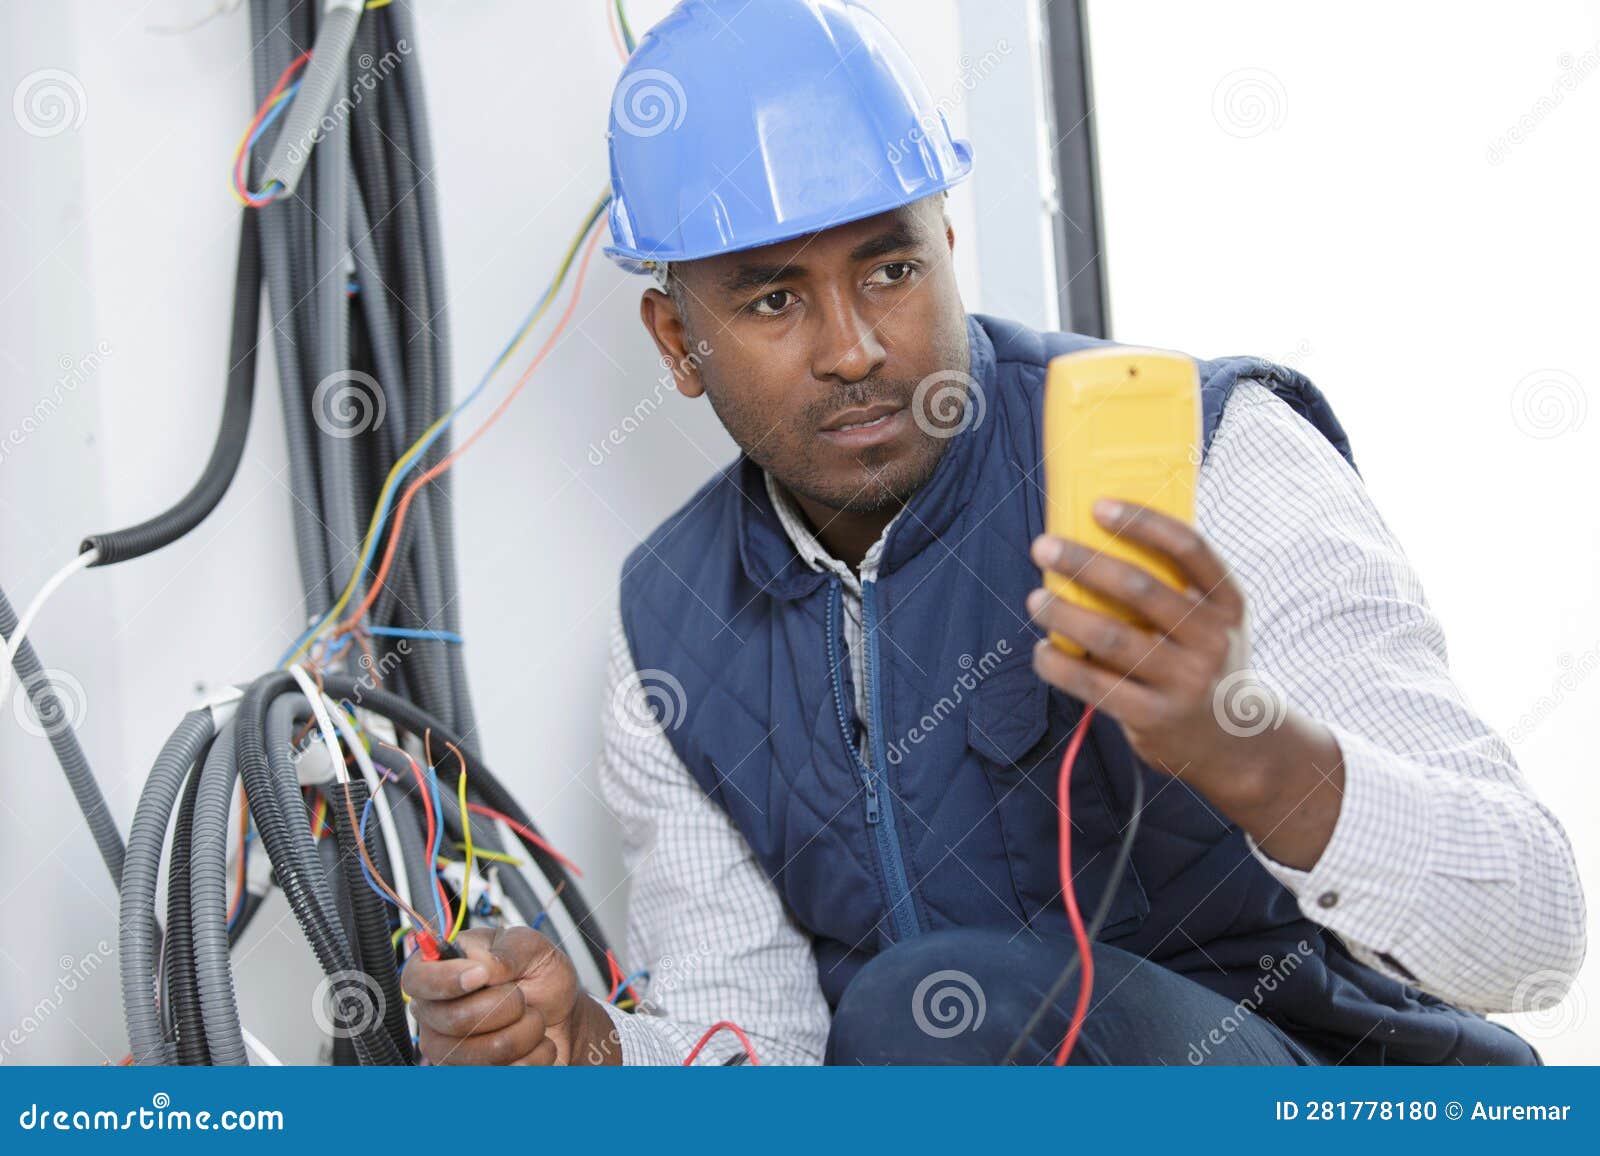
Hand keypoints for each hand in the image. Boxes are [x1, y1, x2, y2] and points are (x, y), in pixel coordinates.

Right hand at [401, 927, 618, 1065]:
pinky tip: (535, 1045)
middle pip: (456, 1019)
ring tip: (533, 1019)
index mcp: (440, 971)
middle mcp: (434, 1015)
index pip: (416, 979)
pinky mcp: (470, 1079)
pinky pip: (502, 1076)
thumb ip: (507, 949)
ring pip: (485, 1052)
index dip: (446, 980)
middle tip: (522, 996)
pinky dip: (534, 1058)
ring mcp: (447, 1053)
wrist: (562, 1015)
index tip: (481, 975)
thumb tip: (483, 966)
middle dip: (508, 1005)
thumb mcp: (531, 946)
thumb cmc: (537, 976)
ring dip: (527, 1032)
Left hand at [1025, 499, 1343, 865]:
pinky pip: (1095, 685)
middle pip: (1141, 589)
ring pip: (1112, 638)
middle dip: (1085, 563)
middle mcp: (1212, 639)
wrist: (1236, 741)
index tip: (1098, 505)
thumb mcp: (1213, 622)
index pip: (1189, 548)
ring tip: (1035, 599)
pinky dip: (1060, 665)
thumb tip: (1096, 541)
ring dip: (1064, 613)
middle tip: (1044, 546)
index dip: (1143, 522)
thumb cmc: (1205, 662)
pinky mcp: (1155, 717)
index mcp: (1227, 602)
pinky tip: (1042, 651)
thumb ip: (1175, 588)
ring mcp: (1185, 681)